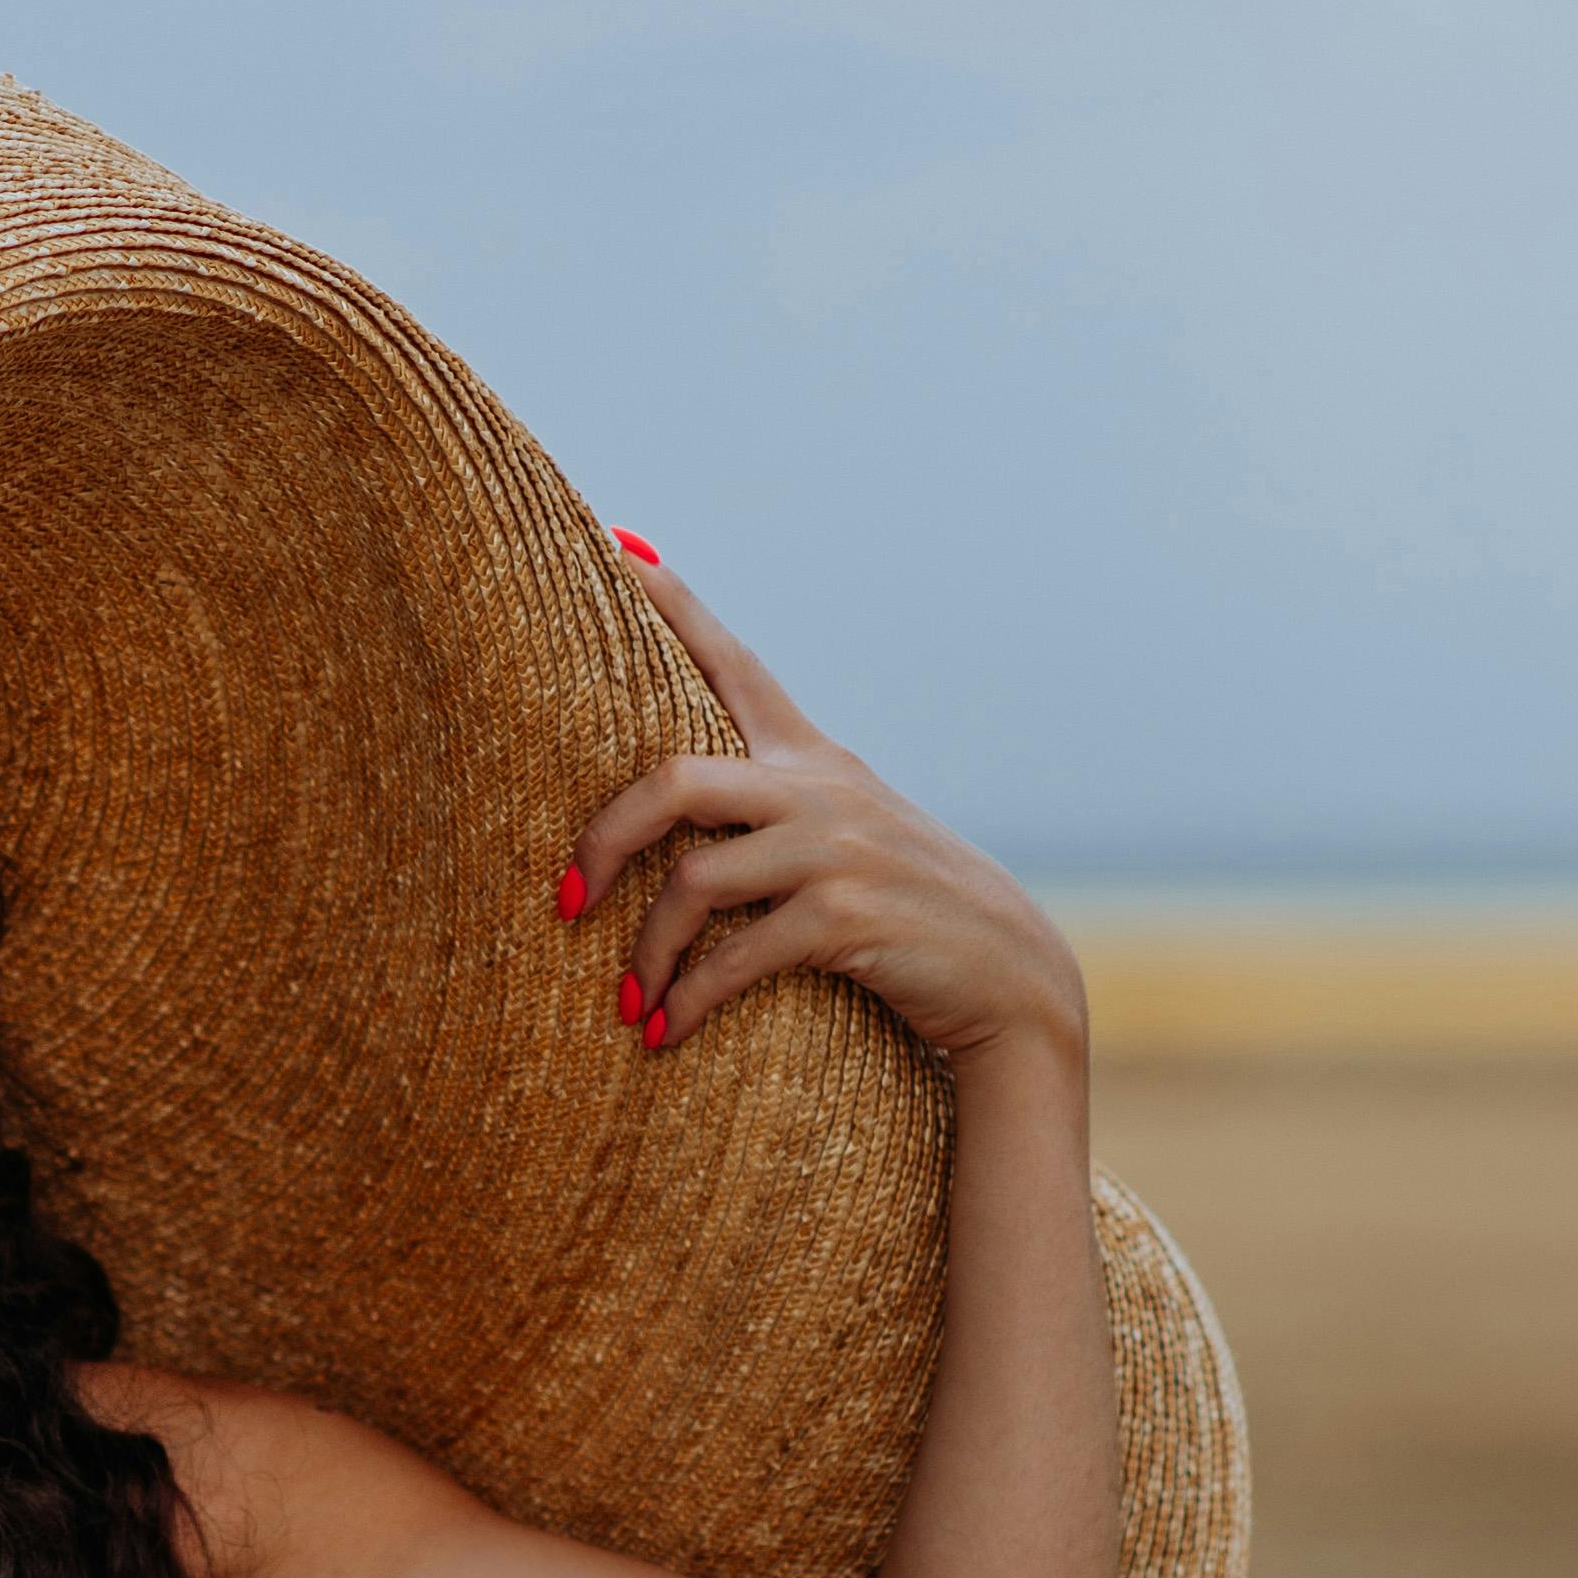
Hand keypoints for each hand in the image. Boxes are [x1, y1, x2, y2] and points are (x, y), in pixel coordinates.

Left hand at [567, 561, 1084, 1073]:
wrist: (1012, 981)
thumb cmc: (912, 919)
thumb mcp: (851, 842)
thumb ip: (781, 815)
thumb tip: (688, 825)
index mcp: (814, 760)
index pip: (733, 662)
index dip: (672, 604)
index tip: (615, 544)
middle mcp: (820, 789)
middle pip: (672, 779)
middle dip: (601, 841)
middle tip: (565, 900)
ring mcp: (836, 849)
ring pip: (693, 880)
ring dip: (646, 952)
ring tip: (629, 1003)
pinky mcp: (847, 916)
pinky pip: (736, 954)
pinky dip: (691, 1000)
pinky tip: (668, 1033)